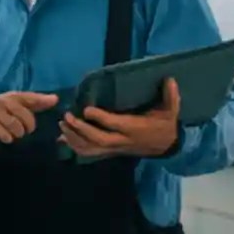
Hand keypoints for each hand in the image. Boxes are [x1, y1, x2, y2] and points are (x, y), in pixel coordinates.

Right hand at [0, 91, 58, 143]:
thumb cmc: (1, 112)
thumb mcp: (17, 106)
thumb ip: (36, 103)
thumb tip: (55, 99)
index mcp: (13, 96)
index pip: (30, 97)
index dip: (42, 99)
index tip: (54, 101)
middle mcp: (4, 100)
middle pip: (25, 116)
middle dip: (28, 126)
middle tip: (25, 130)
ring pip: (15, 126)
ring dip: (17, 134)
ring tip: (14, 134)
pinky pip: (4, 133)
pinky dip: (7, 138)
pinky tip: (5, 137)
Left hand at [59, 78, 180, 157]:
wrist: (166, 147)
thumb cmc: (165, 125)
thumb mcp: (170, 111)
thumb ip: (169, 96)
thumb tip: (169, 79)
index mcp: (134, 128)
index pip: (115, 124)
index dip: (100, 118)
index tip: (86, 109)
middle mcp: (122, 140)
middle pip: (98, 139)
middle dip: (81, 129)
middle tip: (67, 116)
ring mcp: (115, 148)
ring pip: (92, 148)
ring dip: (75, 138)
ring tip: (62, 125)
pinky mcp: (111, 152)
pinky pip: (91, 153)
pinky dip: (76, 147)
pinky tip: (63, 139)